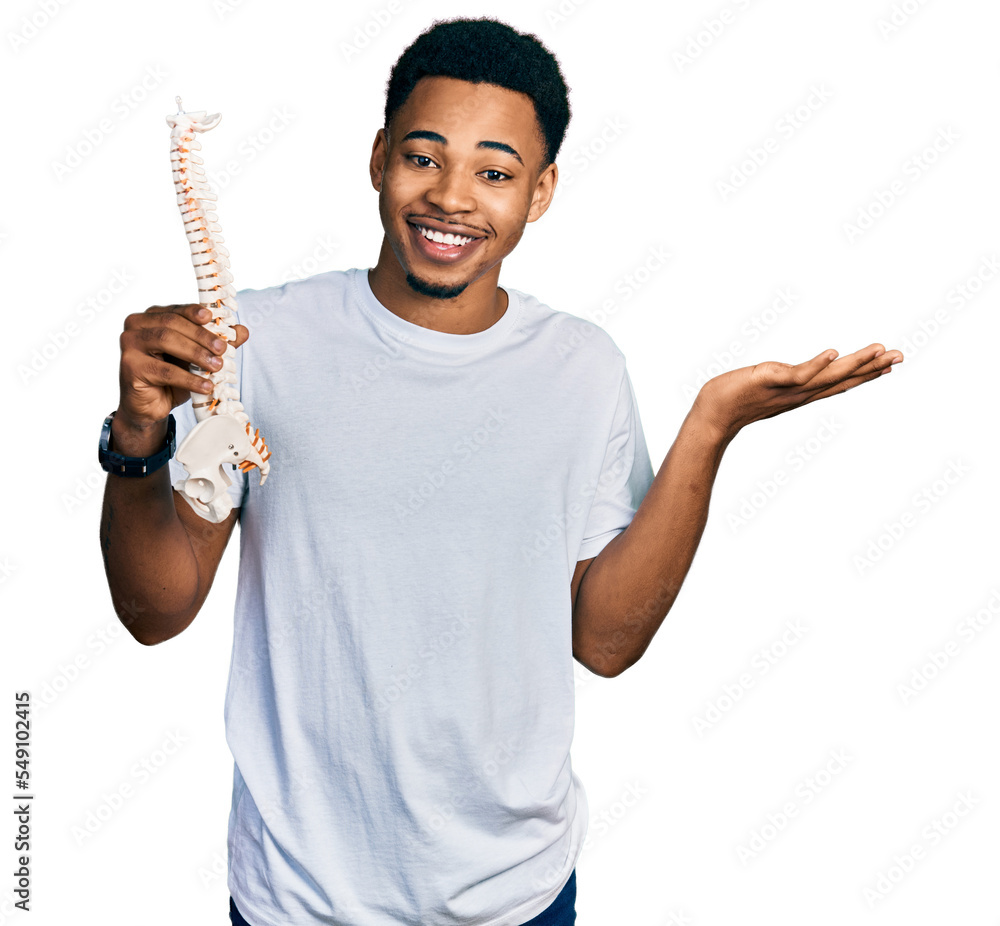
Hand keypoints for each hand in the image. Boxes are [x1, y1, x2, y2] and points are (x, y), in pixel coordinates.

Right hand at [117, 303, 248, 430]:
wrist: (151, 406)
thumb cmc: (172, 378)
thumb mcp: (197, 358)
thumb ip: (216, 343)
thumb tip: (243, 331)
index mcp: (152, 317)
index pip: (176, 310)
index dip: (195, 313)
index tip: (213, 319)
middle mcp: (136, 326)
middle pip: (172, 323)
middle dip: (201, 336)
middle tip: (222, 349)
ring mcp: (129, 345)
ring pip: (166, 341)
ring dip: (196, 354)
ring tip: (217, 366)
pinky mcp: (130, 367)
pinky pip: (164, 371)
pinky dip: (189, 379)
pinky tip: (206, 386)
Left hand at [691, 342, 902, 441]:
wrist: (711, 415)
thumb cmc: (735, 399)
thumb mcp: (769, 388)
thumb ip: (786, 381)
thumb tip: (798, 375)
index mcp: (801, 393)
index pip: (838, 382)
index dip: (865, 373)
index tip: (889, 364)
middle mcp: (799, 393)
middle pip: (841, 379)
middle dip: (871, 367)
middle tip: (900, 355)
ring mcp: (787, 389)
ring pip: (827, 376)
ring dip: (853, 363)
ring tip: (877, 350)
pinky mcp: (769, 381)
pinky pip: (797, 373)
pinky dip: (816, 364)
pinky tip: (833, 352)